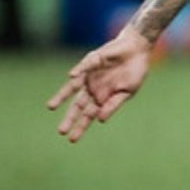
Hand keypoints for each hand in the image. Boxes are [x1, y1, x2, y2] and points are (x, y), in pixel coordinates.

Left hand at [47, 27, 152, 142]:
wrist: (138, 49)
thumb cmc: (135, 71)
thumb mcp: (127, 92)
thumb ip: (113, 105)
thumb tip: (99, 120)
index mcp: (102, 97)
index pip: (88, 115)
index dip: (81, 126)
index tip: (72, 139)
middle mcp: (93, 88)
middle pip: (78, 105)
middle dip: (70, 118)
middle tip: (61, 132)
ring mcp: (90, 75)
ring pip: (72, 88)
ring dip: (62, 97)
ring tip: (50, 107)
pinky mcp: (92, 61)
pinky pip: (83, 67)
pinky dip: (78, 70)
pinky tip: (72, 76)